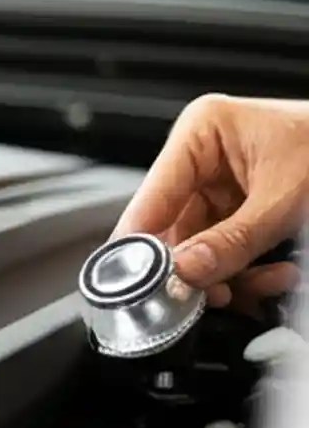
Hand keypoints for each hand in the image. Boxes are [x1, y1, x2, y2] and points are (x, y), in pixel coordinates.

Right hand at [113, 94, 307, 310]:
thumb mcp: (286, 200)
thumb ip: (231, 242)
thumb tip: (184, 273)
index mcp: (202, 132)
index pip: (151, 198)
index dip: (143, 246)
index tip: (141, 286)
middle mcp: (204, 157)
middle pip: (174, 231)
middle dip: (202, 269)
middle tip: (217, 295)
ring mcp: (221, 185)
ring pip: (201, 249)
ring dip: (232, 276)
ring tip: (268, 283)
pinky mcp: (241, 210)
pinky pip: (226, 251)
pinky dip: (248, 273)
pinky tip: (274, 276)